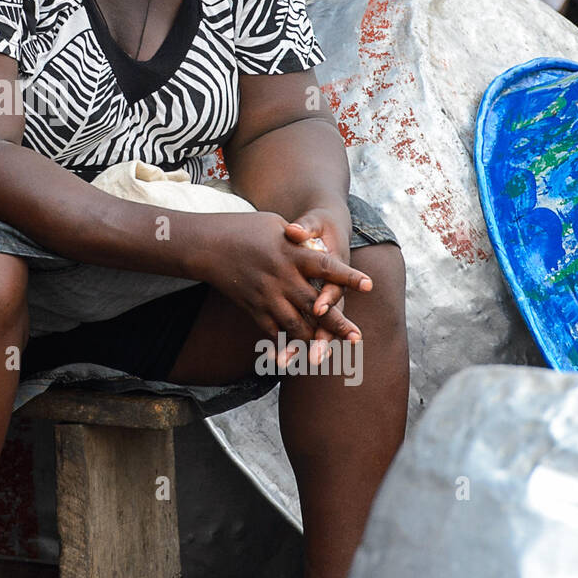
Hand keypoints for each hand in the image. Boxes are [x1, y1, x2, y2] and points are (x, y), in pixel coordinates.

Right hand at [199, 211, 371, 360]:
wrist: (207, 246)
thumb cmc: (243, 229)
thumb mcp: (275, 224)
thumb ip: (299, 240)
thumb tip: (317, 248)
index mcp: (290, 254)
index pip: (326, 267)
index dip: (348, 277)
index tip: (370, 285)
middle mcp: (281, 278)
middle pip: (315, 306)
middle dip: (337, 324)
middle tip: (357, 338)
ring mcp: (266, 296)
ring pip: (295, 325)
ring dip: (314, 339)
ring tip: (330, 350)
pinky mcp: (253, 308)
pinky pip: (272, 331)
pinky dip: (286, 343)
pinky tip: (297, 352)